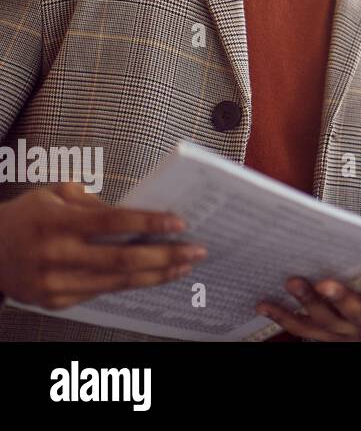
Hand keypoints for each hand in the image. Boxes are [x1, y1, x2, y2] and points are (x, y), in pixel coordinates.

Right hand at [0, 183, 205, 308]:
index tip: (179, 222)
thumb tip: (138, 209)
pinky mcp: (55, 301)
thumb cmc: (26, 217)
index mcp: (54, 221)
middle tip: (197, 249)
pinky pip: (103, 293)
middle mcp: (54, 255)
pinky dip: (133, 284)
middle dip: (166, 255)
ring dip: (157, 274)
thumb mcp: (52, 195)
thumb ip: (91, 200)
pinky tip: (155, 275)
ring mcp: (54, 283)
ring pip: (117, 282)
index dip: (148, 222)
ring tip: (184, 265)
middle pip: (122, 259)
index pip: (111, 222)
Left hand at [255, 258, 360, 340]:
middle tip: (325, 282)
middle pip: (355, 315)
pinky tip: (265, 304)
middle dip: (339, 300)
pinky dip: (284, 319)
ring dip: (308, 305)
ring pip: (327, 323)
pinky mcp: (329, 335)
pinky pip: (304, 330)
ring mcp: (348, 333)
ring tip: (294, 283)